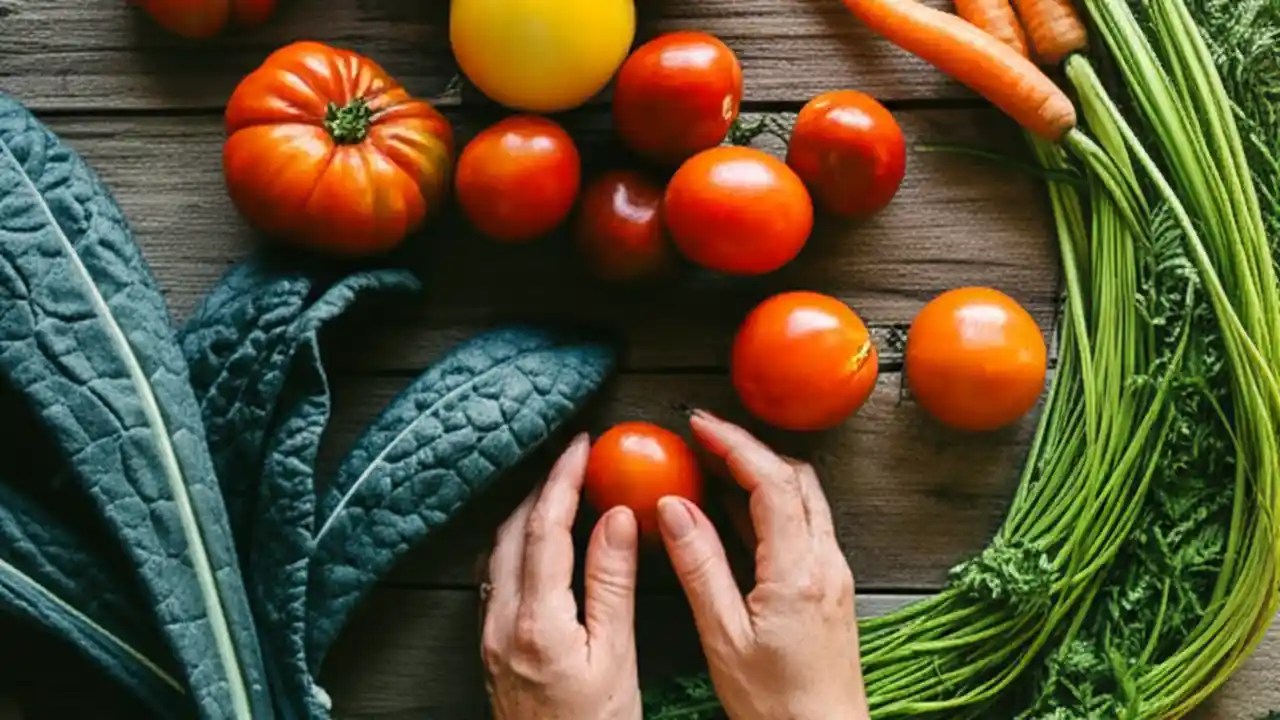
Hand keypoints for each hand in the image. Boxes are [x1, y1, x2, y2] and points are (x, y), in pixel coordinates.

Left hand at [481, 434, 642, 719]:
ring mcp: (489, 634)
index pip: (547, 529)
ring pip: (498, 551)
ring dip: (526, 513)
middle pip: (513, 531)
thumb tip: (618, 516)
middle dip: (541, 487)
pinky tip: (537, 544)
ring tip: (559, 491)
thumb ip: (614, 584)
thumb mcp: (617, 658)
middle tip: (573, 460)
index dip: (563, 480)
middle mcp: (502, 621)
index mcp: (538, 622)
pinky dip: (516, 544)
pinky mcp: (488, 646)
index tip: (581, 446)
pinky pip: (495, 575)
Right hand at [657, 411, 870, 719]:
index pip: (770, 482)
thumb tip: (673, 507)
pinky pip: (804, 527)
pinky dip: (770, 506)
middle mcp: (826, 563)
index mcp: (799, 570)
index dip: (733, 444)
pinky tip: (735, 514)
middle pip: (794, 479)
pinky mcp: (830, 589)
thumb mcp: (723, 636)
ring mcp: (833, 574)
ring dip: (762, 474)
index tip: (698, 425)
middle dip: (748, 449)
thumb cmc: (776, 704)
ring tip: (713, 468)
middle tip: (704, 438)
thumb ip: (699, 566)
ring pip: (804, 499)